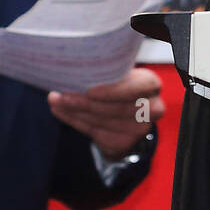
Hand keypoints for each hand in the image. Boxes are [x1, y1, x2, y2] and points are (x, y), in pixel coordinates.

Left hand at [48, 67, 164, 159]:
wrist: (128, 113)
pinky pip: (95, 133)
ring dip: (76, 112)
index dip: (115, 91)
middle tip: (63, 95)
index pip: (139, 88)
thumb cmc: (120, 85)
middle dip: (86, 103)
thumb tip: (75, 66)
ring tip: (57, 101)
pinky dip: (76, 122)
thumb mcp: (121, 75)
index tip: (90, 90)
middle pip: (116, 109)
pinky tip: (63, 112)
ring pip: (102, 122)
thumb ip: (106, 72)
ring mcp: (139, 129)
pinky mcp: (123, 143)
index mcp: (151, 85)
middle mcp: (152, 109)